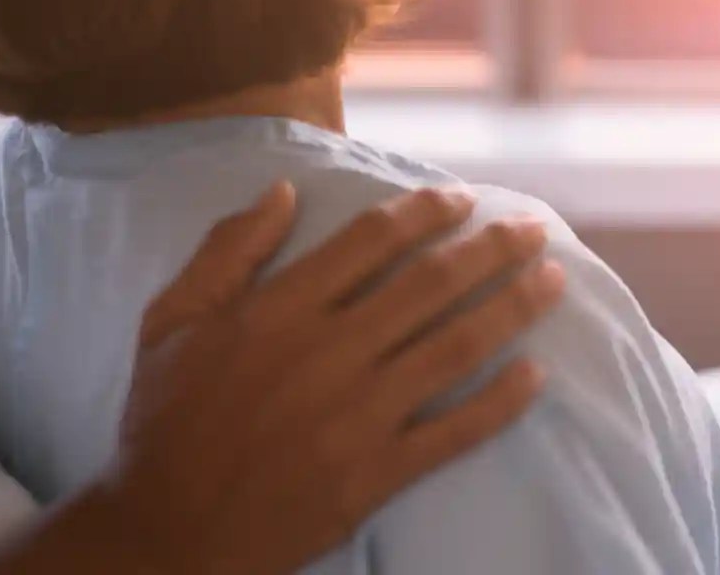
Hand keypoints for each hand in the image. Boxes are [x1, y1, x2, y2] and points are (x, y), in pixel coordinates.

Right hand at [100, 183, 564, 573]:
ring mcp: (356, 415)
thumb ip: (228, 250)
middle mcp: (327, 352)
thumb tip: (283, 189)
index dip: (426, 210)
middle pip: (431, 283)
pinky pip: (454, 431)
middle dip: (492, 247)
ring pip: (455, 345)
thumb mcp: (170, 321)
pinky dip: (501, 401)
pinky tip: (537, 373)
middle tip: (534, 227)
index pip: (371, 239)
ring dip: (513, 307)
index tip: (462, 198)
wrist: (166, 531)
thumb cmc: (165, 421)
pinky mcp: (375, 473)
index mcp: (278, 309)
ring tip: (554, 279)